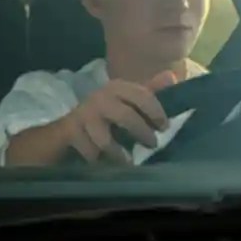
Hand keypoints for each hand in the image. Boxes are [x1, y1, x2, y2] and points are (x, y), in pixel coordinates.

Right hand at [63, 71, 177, 161]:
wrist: (70, 126)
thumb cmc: (106, 112)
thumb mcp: (127, 99)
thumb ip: (149, 91)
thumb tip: (170, 76)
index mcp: (116, 88)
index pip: (141, 95)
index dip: (156, 112)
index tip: (164, 127)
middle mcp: (99, 99)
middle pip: (125, 116)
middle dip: (141, 132)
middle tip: (152, 145)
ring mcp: (83, 117)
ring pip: (105, 140)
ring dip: (119, 154)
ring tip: (129, 162)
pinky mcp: (71, 133)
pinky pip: (90, 152)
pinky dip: (99, 161)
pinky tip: (106, 163)